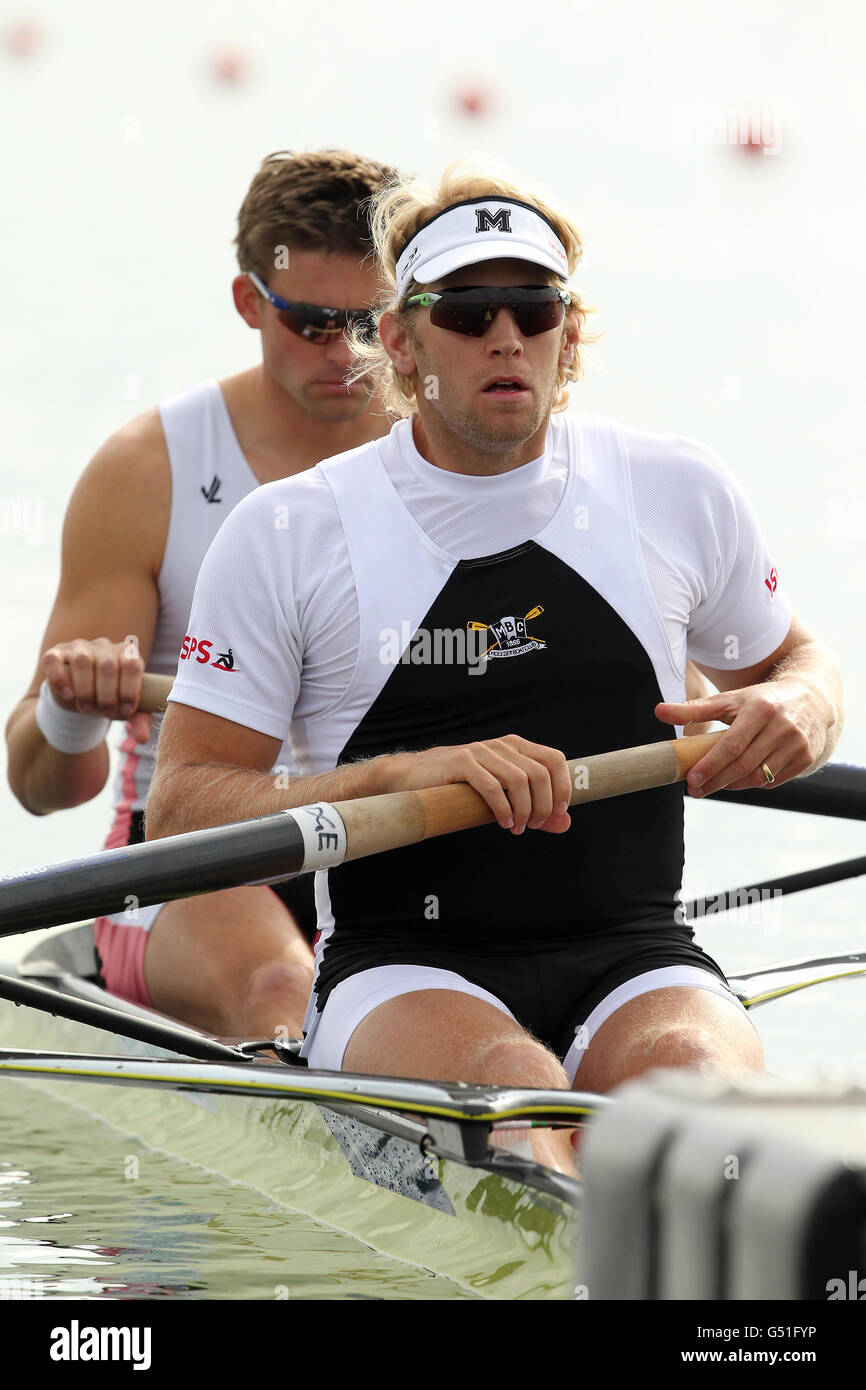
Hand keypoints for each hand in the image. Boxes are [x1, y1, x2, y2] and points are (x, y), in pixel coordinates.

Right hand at [42, 634, 152, 744]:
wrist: (82, 698)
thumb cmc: (110, 699)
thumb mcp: (125, 709)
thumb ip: (138, 720)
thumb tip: (142, 738)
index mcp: (126, 653)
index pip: (132, 664)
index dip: (130, 689)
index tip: (126, 711)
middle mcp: (104, 646)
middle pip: (107, 665)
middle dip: (107, 695)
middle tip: (105, 712)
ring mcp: (79, 647)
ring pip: (82, 662)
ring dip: (86, 690)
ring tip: (87, 708)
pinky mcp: (56, 653)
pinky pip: (54, 661)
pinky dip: (60, 679)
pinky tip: (68, 695)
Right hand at [381, 734, 571, 834]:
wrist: (415, 776)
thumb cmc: (462, 788)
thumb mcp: (503, 797)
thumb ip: (535, 810)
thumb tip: (565, 825)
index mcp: (516, 747)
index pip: (555, 760)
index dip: (563, 788)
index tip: (557, 814)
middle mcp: (502, 745)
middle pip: (540, 774)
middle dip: (543, 806)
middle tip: (533, 825)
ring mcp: (481, 751)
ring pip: (519, 781)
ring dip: (523, 811)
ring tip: (517, 828)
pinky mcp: (462, 762)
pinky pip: (492, 787)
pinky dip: (502, 809)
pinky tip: (503, 823)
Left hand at [655, 678, 831, 795]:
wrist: (810, 698)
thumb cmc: (760, 700)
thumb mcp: (729, 700)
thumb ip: (693, 708)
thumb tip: (658, 711)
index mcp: (760, 709)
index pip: (732, 745)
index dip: (710, 765)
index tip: (691, 780)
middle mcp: (782, 727)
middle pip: (744, 765)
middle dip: (716, 781)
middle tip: (695, 791)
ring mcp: (797, 744)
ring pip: (759, 777)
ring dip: (733, 785)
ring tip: (713, 785)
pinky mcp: (806, 758)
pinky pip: (773, 780)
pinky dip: (753, 783)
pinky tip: (739, 780)